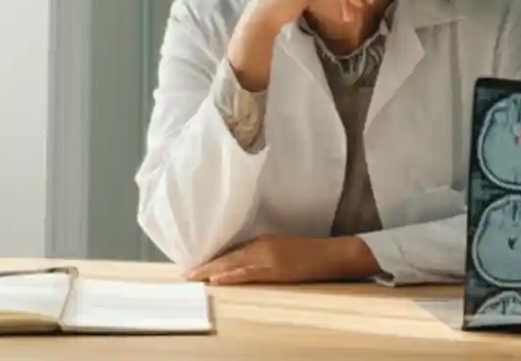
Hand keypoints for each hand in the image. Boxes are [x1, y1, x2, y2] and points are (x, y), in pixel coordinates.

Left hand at [184, 234, 379, 284]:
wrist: (334, 254)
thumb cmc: (312, 254)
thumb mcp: (284, 251)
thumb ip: (264, 254)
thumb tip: (244, 264)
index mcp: (264, 241)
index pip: (232, 250)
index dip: (213, 258)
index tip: (195, 266)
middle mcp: (262, 245)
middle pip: (228, 256)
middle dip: (206, 265)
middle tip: (186, 274)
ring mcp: (268, 256)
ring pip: (233, 263)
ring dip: (211, 270)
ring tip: (193, 277)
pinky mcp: (276, 268)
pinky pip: (248, 272)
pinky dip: (231, 276)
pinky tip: (217, 280)